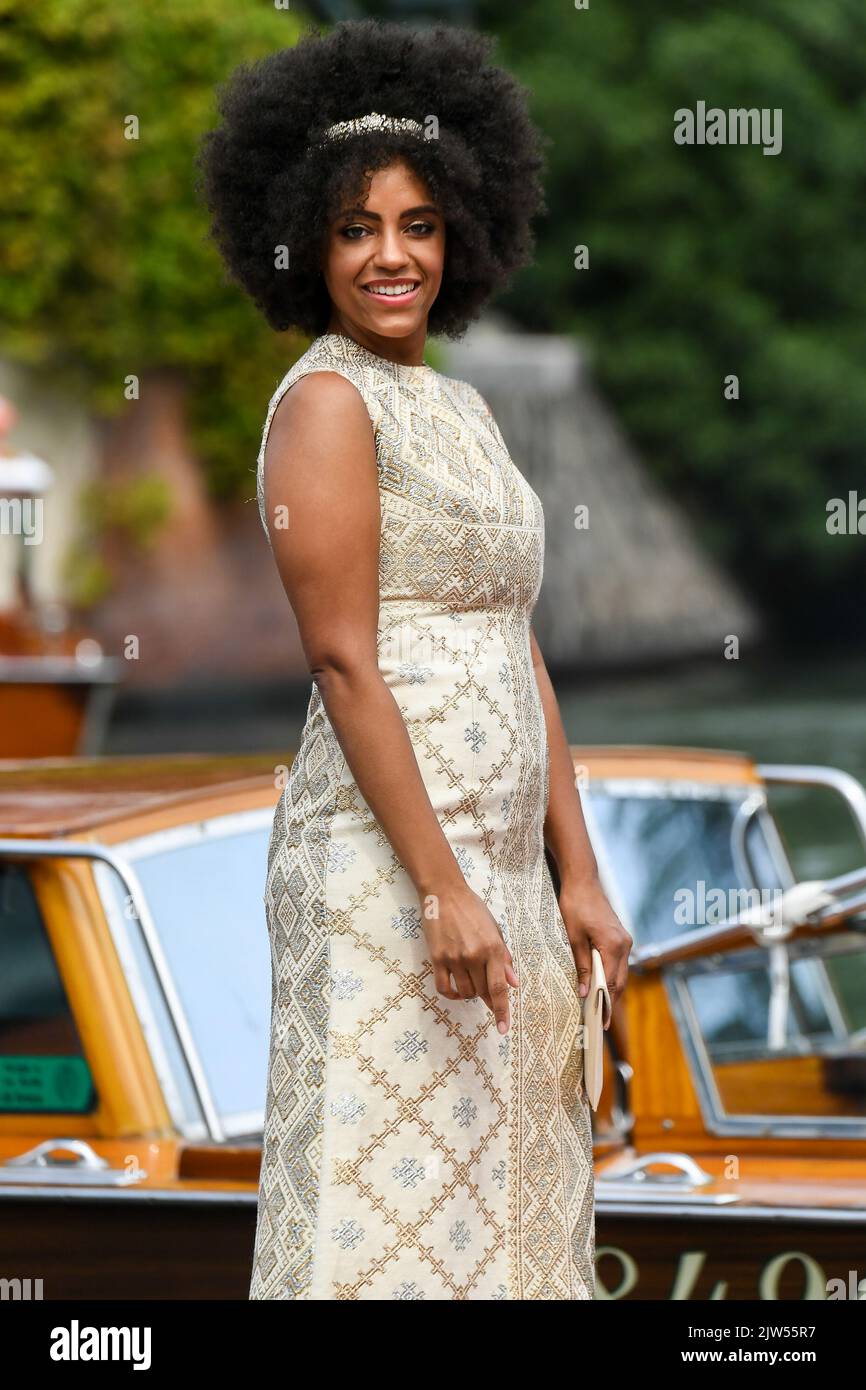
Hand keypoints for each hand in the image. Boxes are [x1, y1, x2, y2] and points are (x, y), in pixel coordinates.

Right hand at [419, 882, 518, 1033]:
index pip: (499, 988)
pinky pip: (444, 988)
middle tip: (485, 988)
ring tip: (470, 978)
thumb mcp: (495, 930)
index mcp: (493, 948)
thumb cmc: (473, 910)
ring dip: (470, 993)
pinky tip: (457, 989)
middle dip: (486, 996)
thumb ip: (504, 958)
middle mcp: (475, 955)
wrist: (444, 894)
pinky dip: (452, 994)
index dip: (502, 1011)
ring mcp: (454, 958)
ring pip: (465, 992)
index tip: (503, 1029)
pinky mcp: (437, 958)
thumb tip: (514, 984)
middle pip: (482, 992)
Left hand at [557, 876, 631, 1026]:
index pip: (612, 983)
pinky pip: (618, 962)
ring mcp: (624, 940)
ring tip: (599, 1007)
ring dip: (611, 989)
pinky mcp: (620, 937)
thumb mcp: (573, 937)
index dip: (606, 1003)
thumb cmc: (575, 905)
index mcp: (613, 945)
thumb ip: (581, 964)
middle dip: (611, 1001)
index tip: (600, 1020)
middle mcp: (624, 944)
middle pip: (620, 981)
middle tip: (600, 1021)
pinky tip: (600, 984)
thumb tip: (583, 990)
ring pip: (621, 972)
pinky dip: (611, 975)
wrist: (583, 880)